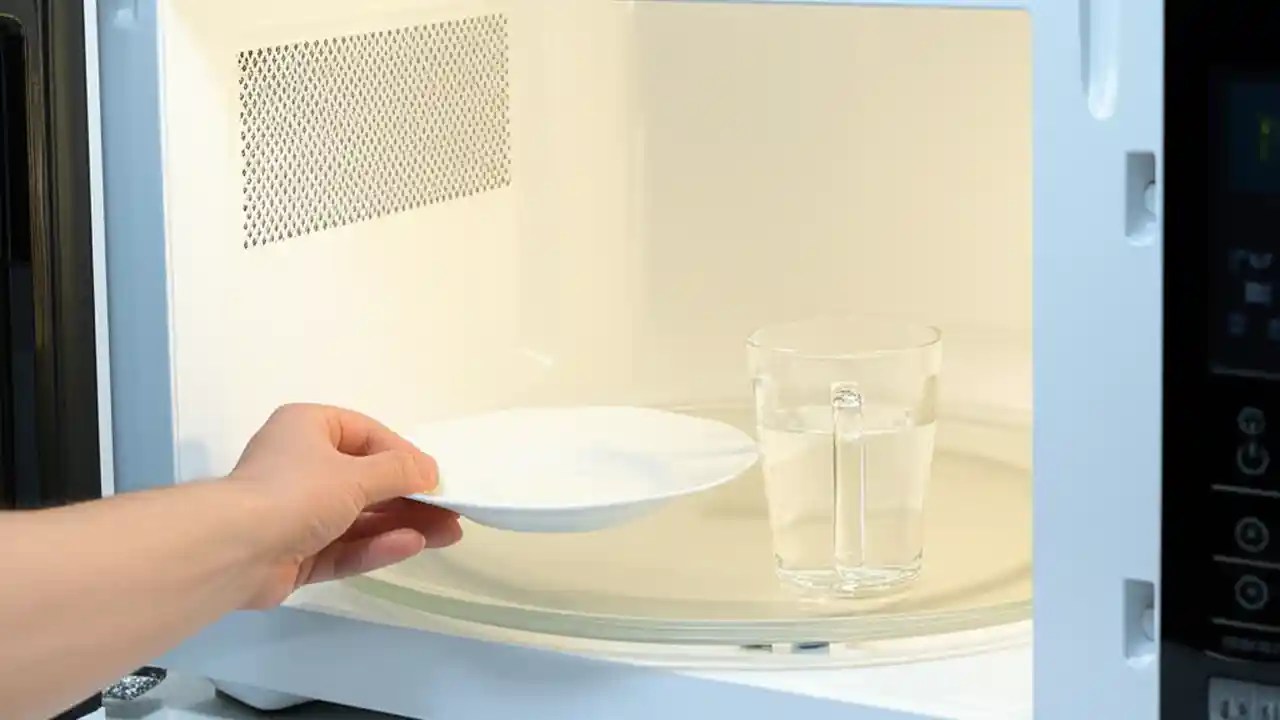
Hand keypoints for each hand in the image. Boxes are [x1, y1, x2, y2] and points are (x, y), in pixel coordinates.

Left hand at [229, 403, 461, 608]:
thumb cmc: (296, 491)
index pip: (366, 435)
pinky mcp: (296, 554)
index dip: (403, 455)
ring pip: (360, 518)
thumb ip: (399, 471)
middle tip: (452, 512)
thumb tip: (431, 471)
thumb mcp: (357, 474)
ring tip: (448, 534)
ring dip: (402, 524)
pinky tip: (412, 545)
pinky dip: (376, 546)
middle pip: (367, 481)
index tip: (434, 477)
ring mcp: (298, 513)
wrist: (232, 550)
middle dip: (411, 498)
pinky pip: (343, 547)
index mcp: (307, 429)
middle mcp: (301, 466)